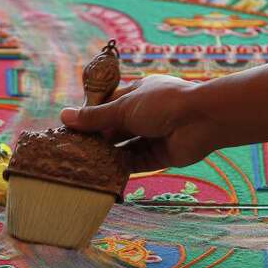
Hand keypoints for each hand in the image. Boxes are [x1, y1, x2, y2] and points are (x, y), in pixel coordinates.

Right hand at [59, 74, 218, 171]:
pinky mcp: (161, 155)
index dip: (91, 116)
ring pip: (125, 146)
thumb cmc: (162, 103)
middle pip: (116, 128)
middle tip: (72, 150)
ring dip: (108, 154)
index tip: (71, 129)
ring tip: (83, 164)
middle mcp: (146, 113)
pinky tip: (102, 174)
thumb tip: (64, 117)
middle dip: (97, 138)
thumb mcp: (124, 107)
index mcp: (139, 92)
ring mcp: (154, 135)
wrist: (202, 119)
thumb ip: (95, 117)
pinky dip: (122, 168)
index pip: (109, 105)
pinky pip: (137, 162)